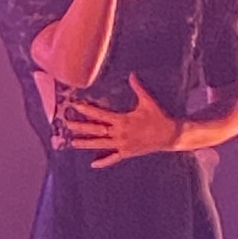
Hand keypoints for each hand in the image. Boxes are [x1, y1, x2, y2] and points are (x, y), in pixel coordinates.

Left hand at [65, 74, 179, 168]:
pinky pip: (113, 158)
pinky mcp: (127, 153)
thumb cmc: (158, 117)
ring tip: (73, 142)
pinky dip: (103, 162)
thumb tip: (132, 74)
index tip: (76, 106)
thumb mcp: (148, 101)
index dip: (87, 110)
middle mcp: (120, 134)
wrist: (169, 135)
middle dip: (81, 127)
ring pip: (101, 145)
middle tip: (67, 124)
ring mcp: (123, 145)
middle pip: (96, 131)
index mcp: (123, 120)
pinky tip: (93, 164)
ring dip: (87, 144)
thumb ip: (138, 88)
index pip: (101, 115)